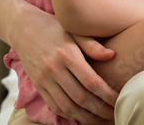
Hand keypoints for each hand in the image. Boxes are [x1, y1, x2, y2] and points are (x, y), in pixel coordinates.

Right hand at [9, 7, 118, 123]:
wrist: (24, 28)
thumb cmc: (55, 27)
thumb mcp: (75, 30)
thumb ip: (93, 45)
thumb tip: (112, 56)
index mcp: (67, 54)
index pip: (91, 81)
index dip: (107, 94)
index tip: (119, 99)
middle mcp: (54, 69)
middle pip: (80, 98)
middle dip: (99, 109)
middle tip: (114, 114)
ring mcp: (44, 80)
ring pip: (67, 106)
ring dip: (85, 117)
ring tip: (100, 120)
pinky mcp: (38, 86)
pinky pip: (54, 105)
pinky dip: (69, 114)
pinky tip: (81, 116)